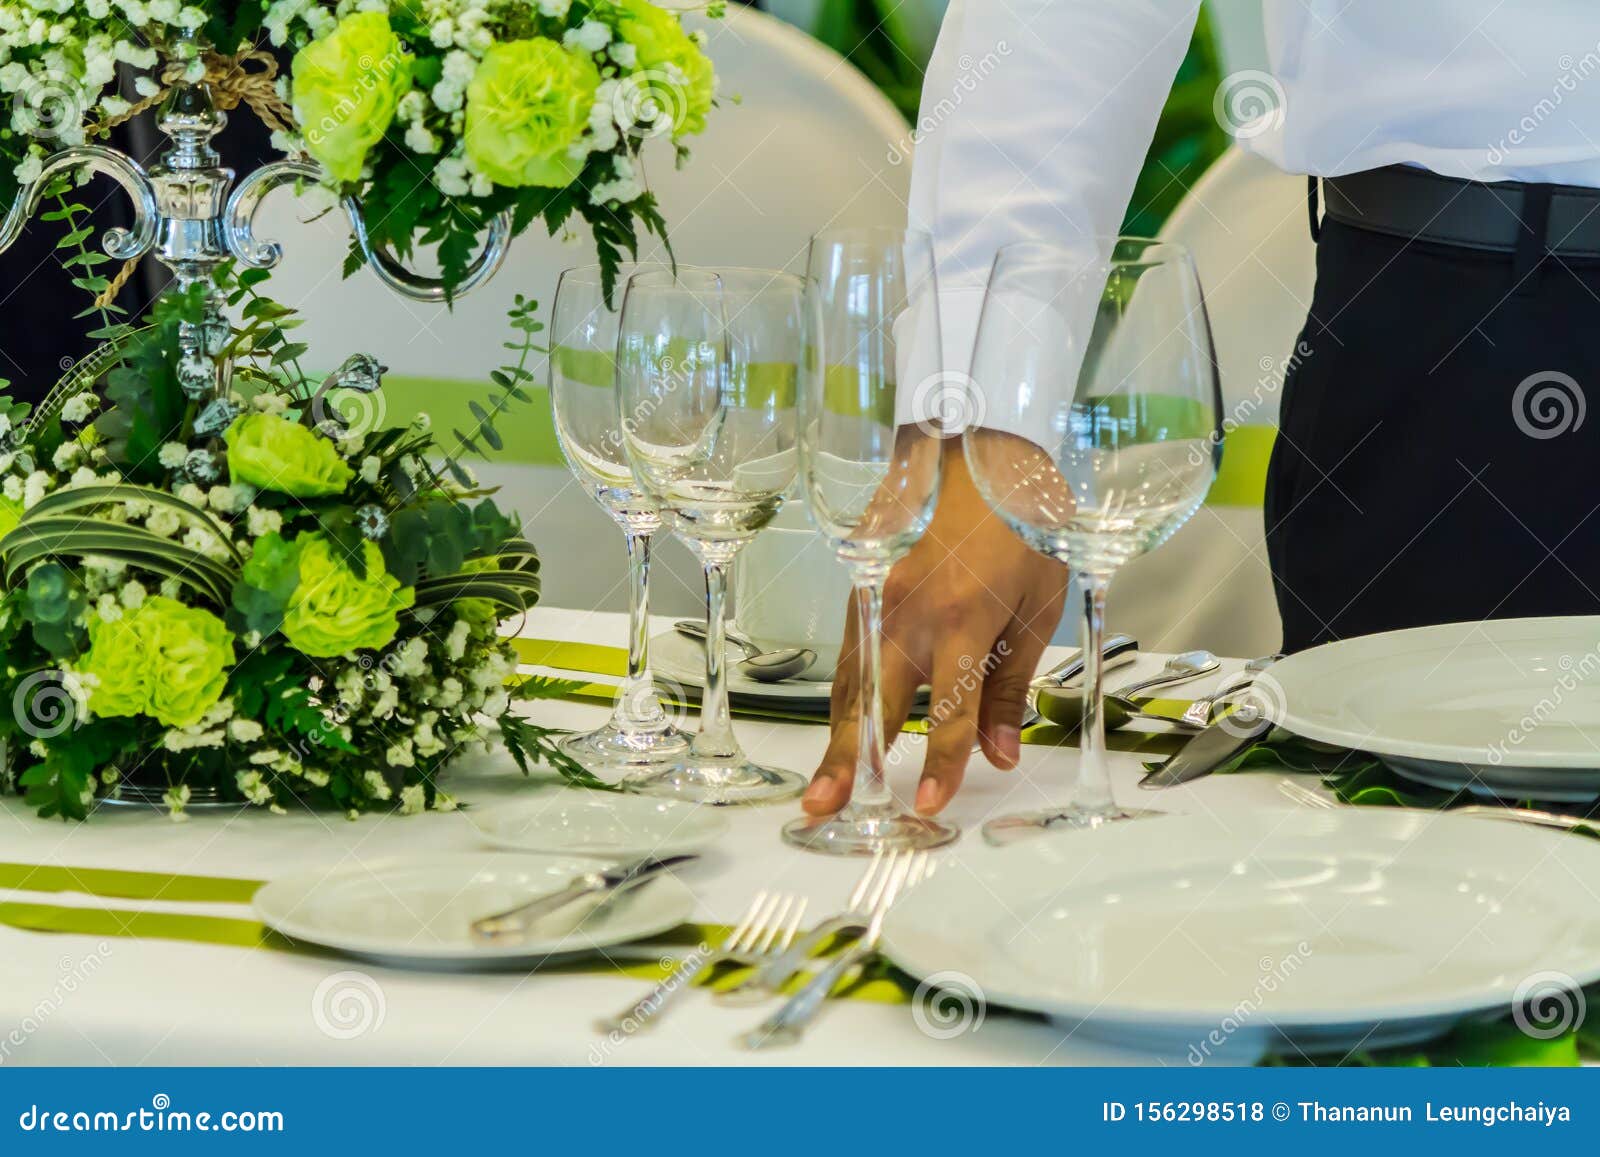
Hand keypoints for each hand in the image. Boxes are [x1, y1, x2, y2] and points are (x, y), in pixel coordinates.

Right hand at [804, 436, 1068, 816]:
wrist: (982, 451)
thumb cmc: (1022, 526)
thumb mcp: (1036, 607)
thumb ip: (1011, 687)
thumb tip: (999, 754)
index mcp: (964, 616)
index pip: (947, 708)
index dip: (939, 762)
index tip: (929, 804)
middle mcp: (911, 610)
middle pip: (871, 699)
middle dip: (847, 759)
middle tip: (825, 805)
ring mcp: (878, 597)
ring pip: (849, 679)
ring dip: (835, 736)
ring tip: (821, 786)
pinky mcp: (863, 587)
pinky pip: (849, 653)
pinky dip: (842, 698)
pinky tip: (839, 732)